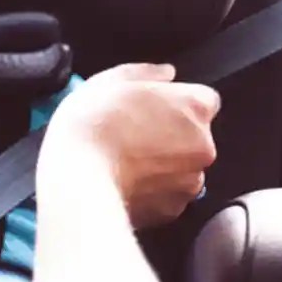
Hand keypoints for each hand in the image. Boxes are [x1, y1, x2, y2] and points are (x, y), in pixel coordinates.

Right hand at [41, 63, 219, 228]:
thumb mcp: (108, 81)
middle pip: (195, 136)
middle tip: (131, 135)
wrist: (78, 179)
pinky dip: (152, 190)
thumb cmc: (91, 126)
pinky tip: (124, 182)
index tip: (151, 109)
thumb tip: (167, 73)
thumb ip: (145, 72)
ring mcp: (191, 180)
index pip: (203, 99)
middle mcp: (203, 144)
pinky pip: (168, 195)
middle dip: (170, 135)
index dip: (175, 104)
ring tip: (123, 162)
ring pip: (182, 167)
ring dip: (162, 164)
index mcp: (194, 106)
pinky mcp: (174, 209)